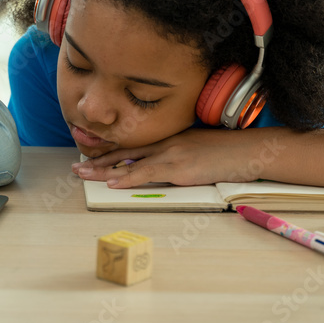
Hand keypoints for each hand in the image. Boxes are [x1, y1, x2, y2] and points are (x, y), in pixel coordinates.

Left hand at [71, 128, 267, 188]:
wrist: (247, 149)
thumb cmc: (227, 153)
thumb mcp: (198, 151)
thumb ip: (179, 157)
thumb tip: (166, 170)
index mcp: (168, 139)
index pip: (132, 145)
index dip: (109, 152)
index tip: (90, 156)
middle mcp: (165, 143)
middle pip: (124, 152)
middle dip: (98, 160)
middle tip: (76, 167)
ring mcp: (170, 154)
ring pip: (129, 163)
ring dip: (103, 170)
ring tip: (83, 174)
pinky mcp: (179, 167)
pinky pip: (148, 173)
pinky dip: (128, 179)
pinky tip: (113, 183)